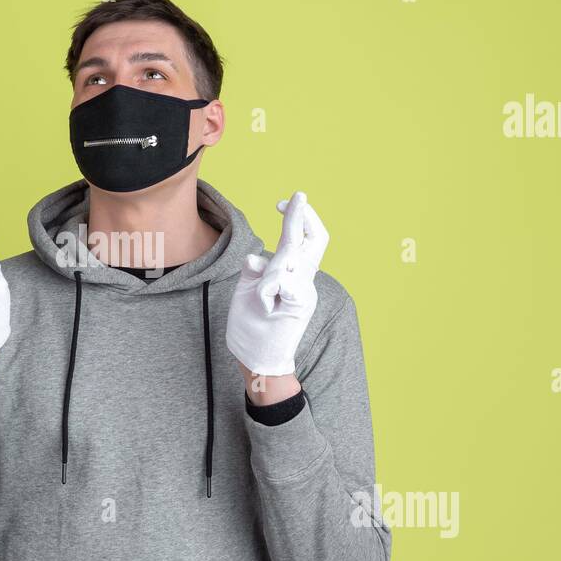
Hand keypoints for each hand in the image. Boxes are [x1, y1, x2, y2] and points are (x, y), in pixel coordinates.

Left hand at [225, 191, 328, 375]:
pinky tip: (264, 301)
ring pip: (289, 260)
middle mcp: (303, 282)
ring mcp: (302, 295)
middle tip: (296, 198)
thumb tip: (254, 258)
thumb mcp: (247, 293)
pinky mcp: (297, 307)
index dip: (298, 218)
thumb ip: (255, 273)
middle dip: (301, 217)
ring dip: (272, 267)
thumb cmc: (253, 328)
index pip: (304, 239)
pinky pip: (282, 283)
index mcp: (292, 276)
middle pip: (312, 241)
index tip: (282, 203)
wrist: (259, 362)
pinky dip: (268, 286)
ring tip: (262, 295)